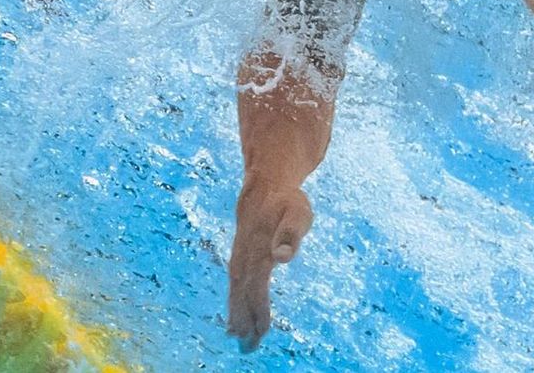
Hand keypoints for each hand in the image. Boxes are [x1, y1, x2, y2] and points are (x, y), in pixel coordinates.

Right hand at [226, 175, 313, 352]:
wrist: (265, 185)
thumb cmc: (287, 201)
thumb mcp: (297, 212)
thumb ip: (291, 234)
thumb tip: (283, 256)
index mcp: (258, 248)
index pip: (257, 285)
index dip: (258, 309)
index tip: (262, 331)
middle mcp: (244, 255)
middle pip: (243, 293)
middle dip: (245, 320)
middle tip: (249, 348)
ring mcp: (239, 257)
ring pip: (236, 291)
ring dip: (238, 316)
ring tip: (241, 341)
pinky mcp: (239, 258)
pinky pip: (236, 285)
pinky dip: (235, 303)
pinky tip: (236, 321)